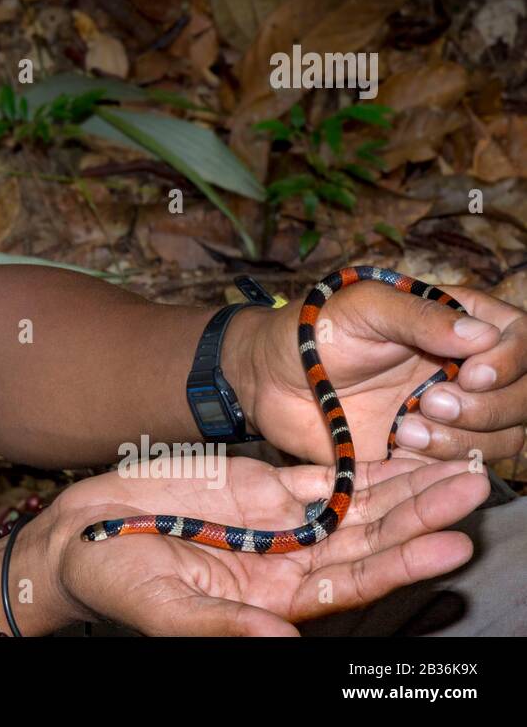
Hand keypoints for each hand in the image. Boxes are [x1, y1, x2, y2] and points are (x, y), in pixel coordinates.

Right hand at [35, 455, 488, 635]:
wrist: (82, 537)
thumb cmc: (115, 582)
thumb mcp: (166, 610)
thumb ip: (224, 625)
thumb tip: (282, 638)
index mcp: (274, 597)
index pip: (352, 582)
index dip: (402, 564)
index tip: (452, 545)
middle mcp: (291, 562)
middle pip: (370, 538)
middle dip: (422, 514)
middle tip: (474, 484)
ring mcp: (280, 522)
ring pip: (356, 503)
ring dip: (404, 485)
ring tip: (456, 462)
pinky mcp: (262, 486)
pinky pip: (322, 473)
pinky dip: (359, 460)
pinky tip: (396, 444)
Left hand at [229, 280, 526, 464]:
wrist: (273, 380)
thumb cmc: (316, 331)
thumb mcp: (364, 309)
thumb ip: (420, 318)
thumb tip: (485, 335)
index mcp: (459, 321)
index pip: (521, 339)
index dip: (509, 361)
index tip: (471, 373)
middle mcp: (467, 367)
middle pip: (523, 395)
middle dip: (488, 406)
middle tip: (429, 403)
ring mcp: (453, 412)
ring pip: (506, 436)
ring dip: (466, 438)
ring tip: (405, 428)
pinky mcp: (429, 450)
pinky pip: (465, 466)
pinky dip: (444, 463)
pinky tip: (400, 445)